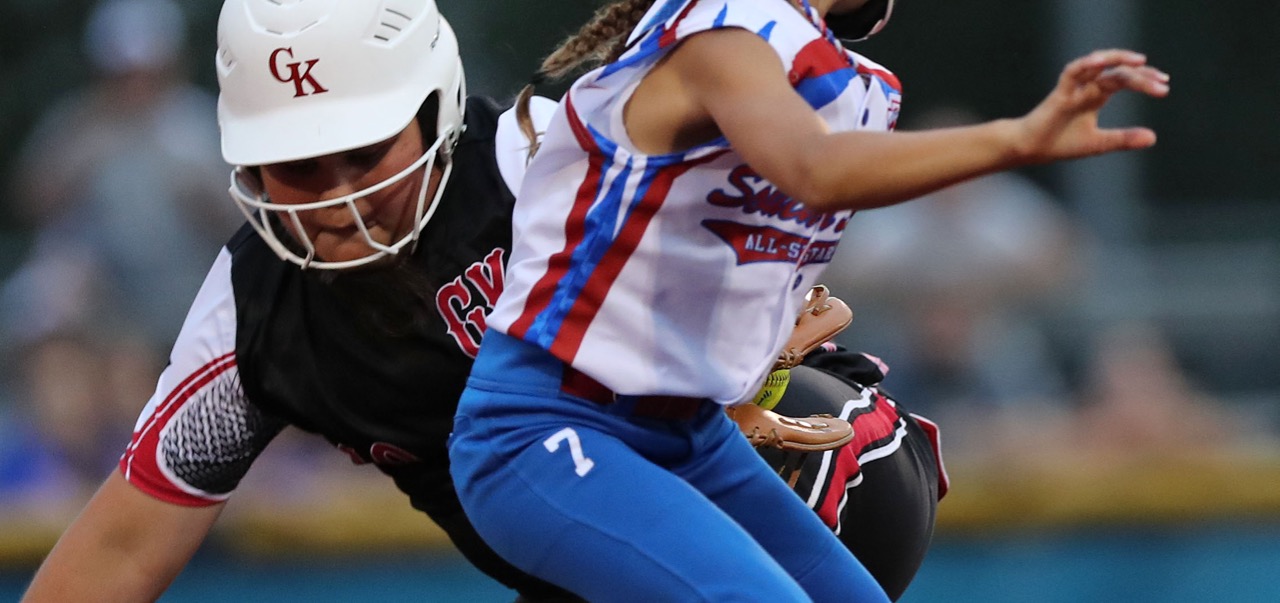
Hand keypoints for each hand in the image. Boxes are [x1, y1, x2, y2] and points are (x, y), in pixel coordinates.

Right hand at [1015, 49, 1169, 163]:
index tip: (1164, 86)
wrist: (1030, 149)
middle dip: (1141, 76)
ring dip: (1118, 59)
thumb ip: (1124, 138)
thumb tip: (1154, 137)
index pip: (1124, 79)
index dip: (1145, 80)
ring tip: (1139, 61)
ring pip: (1097, 64)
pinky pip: (1073, 72)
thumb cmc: (1060, 143)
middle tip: (1162, 82)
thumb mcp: (1099, 143)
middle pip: (1117, 72)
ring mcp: (1073, 88)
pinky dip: (1086, 64)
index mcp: (1097, 95)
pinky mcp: (1059, 93)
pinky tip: (1102, 62)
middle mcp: (1087, 87)